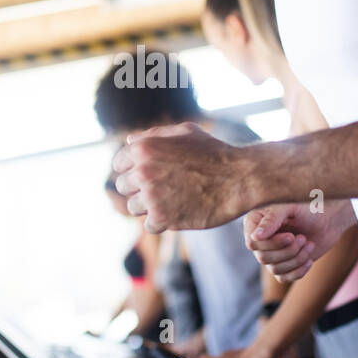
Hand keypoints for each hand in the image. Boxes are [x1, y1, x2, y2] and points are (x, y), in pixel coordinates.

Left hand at [113, 123, 249, 232]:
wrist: (238, 178)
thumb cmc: (214, 152)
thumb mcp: (184, 132)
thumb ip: (153, 135)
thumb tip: (128, 143)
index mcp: (143, 149)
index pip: (119, 164)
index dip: (133, 169)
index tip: (149, 175)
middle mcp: (142, 172)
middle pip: (123, 187)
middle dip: (139, 188)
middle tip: (162, 188)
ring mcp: (150, 196)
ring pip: (133, 207)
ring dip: (149, 206)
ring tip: (172, 200)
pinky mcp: (162, 218)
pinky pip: (148, 225)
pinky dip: (162, 222)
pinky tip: (178, 212)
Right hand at [244, 200, 353, 282]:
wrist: (328, 217)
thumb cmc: (308, 206)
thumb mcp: (290, 207)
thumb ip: (271, 219)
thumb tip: (255, 236)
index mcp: (256, 222)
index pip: (253, 243)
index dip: (271, 244)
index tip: (291, 236)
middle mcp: (261, 239)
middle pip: (263, 257)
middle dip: (287, 251)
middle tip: (303, 238)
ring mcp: (272, 253)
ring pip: (274, 269)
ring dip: (295, 259)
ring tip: (309, 244)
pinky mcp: (285, 265)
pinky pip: (284, 278)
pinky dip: (298, 271)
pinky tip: (310, 259)